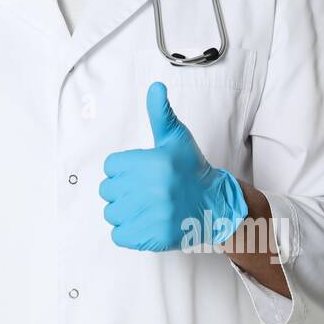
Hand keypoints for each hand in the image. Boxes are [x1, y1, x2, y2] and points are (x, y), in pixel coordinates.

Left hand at [99, 81, 247, 251]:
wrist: (217, 205)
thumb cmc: (191, 170)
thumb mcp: (177, 138)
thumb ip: (160, 113)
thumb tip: (155, 87)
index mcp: (154, 162)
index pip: (110, 167)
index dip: (122, 169)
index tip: (141, 172)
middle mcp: (154, 188)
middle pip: (107, 190)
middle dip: (122, 190)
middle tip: (144, 190)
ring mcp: (155, 214)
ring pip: (111, 213)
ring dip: (123, 212)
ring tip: (145, 206)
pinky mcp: (155, 237)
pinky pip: (119, 236)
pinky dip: (127, 232)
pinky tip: (144, 222)